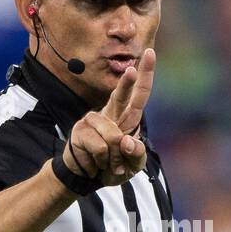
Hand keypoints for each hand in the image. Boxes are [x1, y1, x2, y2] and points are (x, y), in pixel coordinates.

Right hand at [63, 48, 151, 185]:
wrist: (86, 178)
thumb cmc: (113, 167)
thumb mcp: (133, 166)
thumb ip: (136, 155)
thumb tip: (126, 142)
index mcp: (127, 118)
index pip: (139, 95)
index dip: (146, 74)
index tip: (150, 53)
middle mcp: (110, 114)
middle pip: (120, 97)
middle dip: (126, 84)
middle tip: (130, 71)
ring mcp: (93, 120)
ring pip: (113, 137)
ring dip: (114, 159)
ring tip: (108, 164)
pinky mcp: (80, 131)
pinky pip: (100, 148)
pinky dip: (101, 162)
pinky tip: (95, 162)